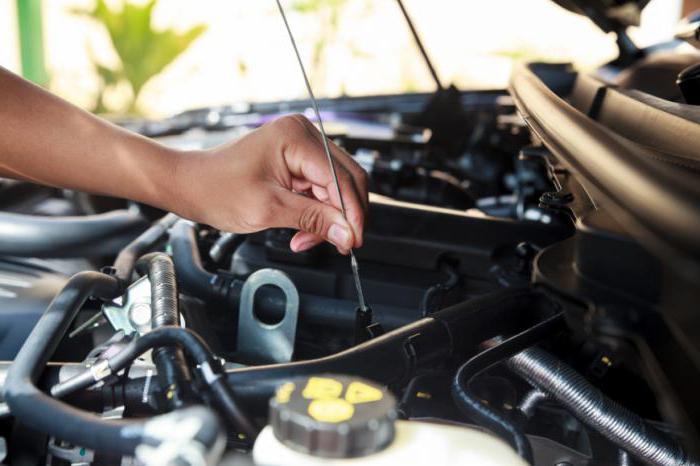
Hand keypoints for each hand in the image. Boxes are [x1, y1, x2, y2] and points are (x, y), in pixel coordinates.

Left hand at [169, 114, 368, 253]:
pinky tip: (304, 231)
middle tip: (342, 244)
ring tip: (308, 240)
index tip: (353, 240)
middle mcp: (303, 135)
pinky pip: (321, 190)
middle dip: (344, 216)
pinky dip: (317, 213)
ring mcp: (301, 147)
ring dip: (329, 218)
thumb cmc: (215, 188)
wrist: (189, 184)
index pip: (340, 177)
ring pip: (336, 188)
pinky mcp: (297, 162)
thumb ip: (312, 219)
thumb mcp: (268, 209)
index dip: (351, 213)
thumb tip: (345, 233)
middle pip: (346, 180)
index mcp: (295, 137)